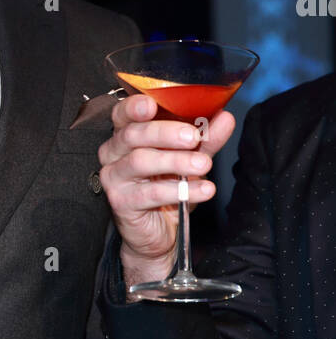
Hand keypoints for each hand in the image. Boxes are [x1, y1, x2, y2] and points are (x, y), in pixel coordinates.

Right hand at [98, 93, 235, 288]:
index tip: (152, 105)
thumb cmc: (167, 190)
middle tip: (193, 137)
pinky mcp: (120, 202)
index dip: (133, 107)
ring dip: (176, 161)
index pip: (122, 114)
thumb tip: (225, 117)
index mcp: (127, 135)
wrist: (160, 233)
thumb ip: (205, 139)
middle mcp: (114, 153)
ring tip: (204, 164)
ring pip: (140, 161)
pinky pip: (150, 193)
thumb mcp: (190, 160)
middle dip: (165, 133)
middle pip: (132, 134)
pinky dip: (179, 190)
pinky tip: (202, 189)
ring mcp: (114, 177)